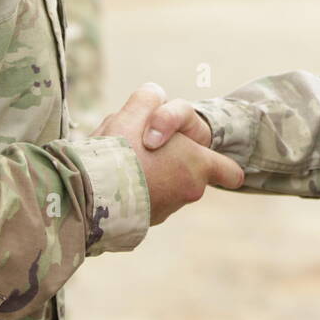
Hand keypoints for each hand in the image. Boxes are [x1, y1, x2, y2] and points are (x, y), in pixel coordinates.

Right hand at [93, 84, 244, 223]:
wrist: (89, 195)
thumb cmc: (120, 151)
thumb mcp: (136, 111)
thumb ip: (150, 98)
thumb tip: (153, 97)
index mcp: (197, 166)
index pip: (229, 171)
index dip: (224, 165)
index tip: (215, 162)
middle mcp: (188, 192)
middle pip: (186, 171)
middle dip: (168, 158)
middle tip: (139, 145)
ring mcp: (165, 211)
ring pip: (160, 183)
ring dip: (146, 173)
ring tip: (118, 162)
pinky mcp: (140, 223)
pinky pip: (141, 199)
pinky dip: (130, 189)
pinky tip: (108, 180)